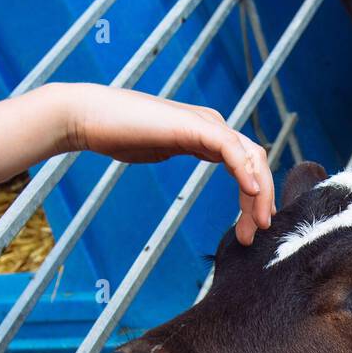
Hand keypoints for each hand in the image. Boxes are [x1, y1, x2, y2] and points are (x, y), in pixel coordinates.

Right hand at [52, 83, 274, 244]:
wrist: (91, 119)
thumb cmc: (118, 134)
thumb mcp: (159, 149)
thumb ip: (177, 151)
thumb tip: (176, 157)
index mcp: (207, 135)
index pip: (245, 166)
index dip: (253, 199)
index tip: (247, 231)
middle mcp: (213, 127)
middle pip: (255, 162)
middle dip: (261, 200)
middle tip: (254, 233)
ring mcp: (206, 124)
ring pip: (250, 157)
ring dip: (259, 192)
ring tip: (256, 224)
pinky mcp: (195, 125)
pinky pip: (231, 149)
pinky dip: (245, 171)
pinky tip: (251, 193)